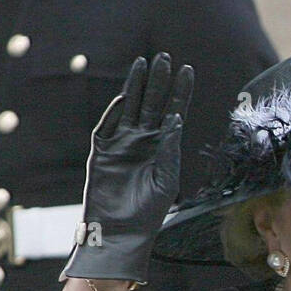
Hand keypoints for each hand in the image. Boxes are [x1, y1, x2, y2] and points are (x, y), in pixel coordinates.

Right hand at [63, 53, 193, 284]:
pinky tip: (127, 96)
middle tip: (166, 57)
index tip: (187, 70)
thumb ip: (170, 150)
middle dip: (159, 81)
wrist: (121, 232)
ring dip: (137, 86)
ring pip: (131, 107)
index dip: (180, 92)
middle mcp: (143, 141)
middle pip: (152, 103)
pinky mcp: (102, 150)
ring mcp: (122, 143)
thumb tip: (175, 118)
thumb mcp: (166, 181)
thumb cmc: (148, 213)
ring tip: (145, 63)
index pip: (173, 112)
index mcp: (163, 147)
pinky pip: (109, 125)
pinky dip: (117, 110)